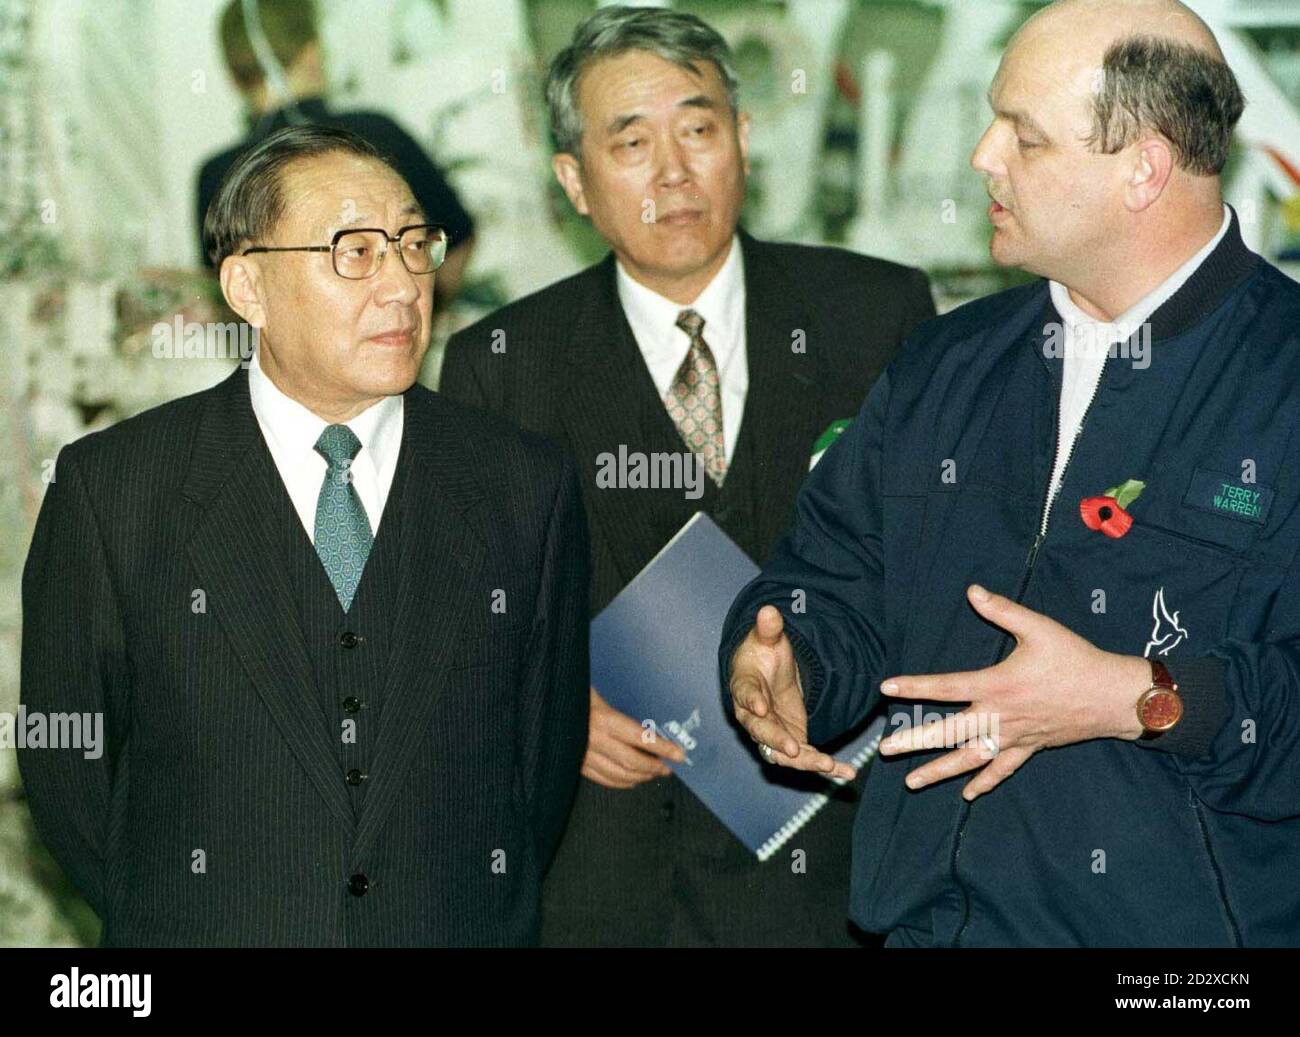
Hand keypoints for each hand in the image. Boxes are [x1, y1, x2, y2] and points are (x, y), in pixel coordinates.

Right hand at [581, 686, 686, 789]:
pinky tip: (631, 780)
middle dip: (654, 767)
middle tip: (668, 767)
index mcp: (602, 718)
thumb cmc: (573, 690)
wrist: (542, 702)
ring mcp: (583, 755)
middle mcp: (593, 739)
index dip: (663, 748)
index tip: (679, 754)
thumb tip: (648, 720)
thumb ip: (619, 706)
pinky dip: (620, 782)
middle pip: (632, 762)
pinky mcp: (575, 764)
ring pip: (618, 775)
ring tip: (654, 773)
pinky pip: (602, 779)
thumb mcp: (597, 691)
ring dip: (640, 777)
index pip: (641, 738)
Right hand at [728, 605, 856, 779]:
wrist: (768, 672)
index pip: (744, 694)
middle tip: (792, 748)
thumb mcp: (767, 638)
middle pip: (761, 732)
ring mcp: (773, 732)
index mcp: (744, 687)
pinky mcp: (791, 741)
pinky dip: (825, 766)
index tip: (760, 707)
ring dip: (805, 760)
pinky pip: (805, 757)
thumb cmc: (764, 654)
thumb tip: (769, 610)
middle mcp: (754, 716)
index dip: (751, 701)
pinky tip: (846, 773)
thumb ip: (768, 628)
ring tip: (828, 765)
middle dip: (776, 741)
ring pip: (783, 753)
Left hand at [877, 584, 1151, 800]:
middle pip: (949, 732)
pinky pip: (1003, 769)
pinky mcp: (1029, 747)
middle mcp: (1000, 716)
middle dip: (915, 741)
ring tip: (911, 782)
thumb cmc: (1075, 659)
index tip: (887, 689)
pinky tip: (968, 794)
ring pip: (970, 759)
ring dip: (940, 771)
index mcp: (997, 685)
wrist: (1114, 696)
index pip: (946, 687)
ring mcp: (1013, 736)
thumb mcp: (1039, 628)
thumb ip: (1002, 610)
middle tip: (886, 749)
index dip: (915, 687)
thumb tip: (972, 591)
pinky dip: (985, 782)